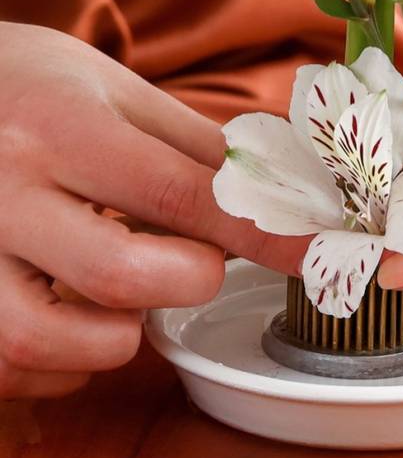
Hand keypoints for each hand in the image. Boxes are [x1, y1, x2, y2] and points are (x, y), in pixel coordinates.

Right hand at [0, 24, 303, 397]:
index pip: (179, 192)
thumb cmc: (31, 88)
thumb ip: (195, 149)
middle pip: (121, 274)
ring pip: (46, 339)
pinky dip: (59, 364)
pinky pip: (7, 369)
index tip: (315, 254)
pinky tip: (73, 318)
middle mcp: (0, 192)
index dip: (260, 232)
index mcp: (59, 129)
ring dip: (112, 334)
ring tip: (123, 293)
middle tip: (195, 261)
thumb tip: (286, 195)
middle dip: (188, 279)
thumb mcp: (115, 92)